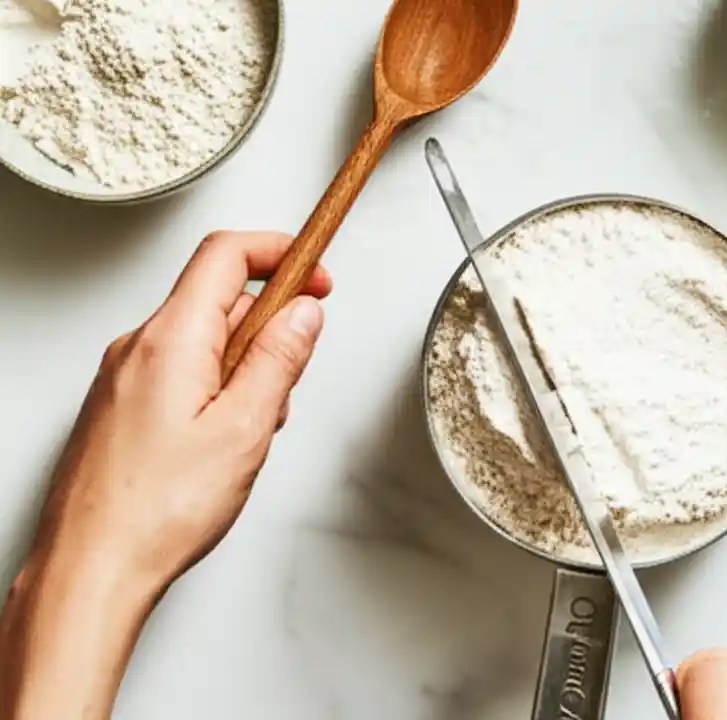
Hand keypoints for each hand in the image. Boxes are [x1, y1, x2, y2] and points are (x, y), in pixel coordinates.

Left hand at [0, 231, 330, 719]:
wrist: (90, 568)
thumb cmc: (156, 511)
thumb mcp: (245, 428)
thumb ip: (280, 361)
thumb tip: (304, 313)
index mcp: (170, 340)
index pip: (227, 255)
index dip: (281, 253)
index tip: (317, 273)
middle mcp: (138, 348)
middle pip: (217, 299)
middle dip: (269, 327)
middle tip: (294, 373)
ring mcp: (124, 377)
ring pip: (201, 341)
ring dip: (244, 365)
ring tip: (253, 428)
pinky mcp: (121, 407)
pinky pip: (179, 372)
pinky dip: (215, 389)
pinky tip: (223, 442)